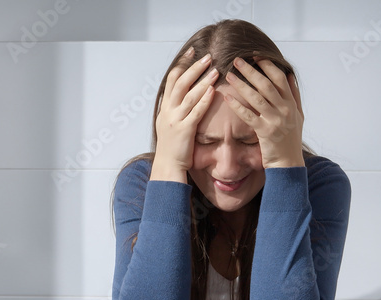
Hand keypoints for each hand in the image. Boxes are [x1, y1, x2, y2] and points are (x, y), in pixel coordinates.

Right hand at [151, 49, 217, 181]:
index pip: (172, 79)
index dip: (182, 63)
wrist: (167, 166)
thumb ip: (173, 108)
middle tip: (208, 56)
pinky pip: (196, 111)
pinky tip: (213, 91)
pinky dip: (204, 100)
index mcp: (165, 107)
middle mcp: (168, 110)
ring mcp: (175, 119)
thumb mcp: (168, 123)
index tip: (192, 51)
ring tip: (215, 70)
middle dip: (194, 67)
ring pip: (189, 95)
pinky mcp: (184, 130)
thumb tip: (181, 95)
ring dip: (202, 81)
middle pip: (180, 82)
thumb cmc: (171, 147)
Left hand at [222, 57, 304, 168]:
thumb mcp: (298, 116)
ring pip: (256, 97)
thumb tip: (289, 74)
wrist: (288, 164)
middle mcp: (284, 110)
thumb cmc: (291, 140)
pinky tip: (227, 97)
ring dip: (241, 84)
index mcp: (291, 103)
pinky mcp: (264, 132)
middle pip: (266, 84)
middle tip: (237, 60)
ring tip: (229, 75)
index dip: (267, 65)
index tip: (255, 55)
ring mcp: (275, 121)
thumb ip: (294, 95)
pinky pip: (248, 116)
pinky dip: (237, 106)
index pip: (280, 78)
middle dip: (251, 70)